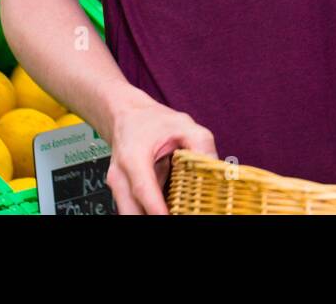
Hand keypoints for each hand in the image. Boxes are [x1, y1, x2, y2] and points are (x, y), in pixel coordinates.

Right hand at [103, 89, 216, 214]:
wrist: (126, 117)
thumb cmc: (152, 121)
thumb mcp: (182, 124)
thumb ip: (201, 145)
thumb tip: (217, 170)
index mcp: (133, 157)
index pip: (143, 189)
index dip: (156, 208)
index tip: (170, 218)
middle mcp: (120, 176)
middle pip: (132, 211)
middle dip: (153, 217)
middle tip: (181, 214)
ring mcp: (119, 188)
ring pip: (131, 213)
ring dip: (152, 215)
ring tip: (177, 210)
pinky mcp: (122, 195)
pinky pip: (135, 211)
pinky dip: (150, 212)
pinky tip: (170, 209)